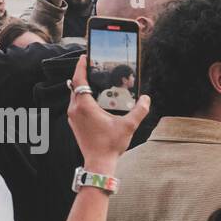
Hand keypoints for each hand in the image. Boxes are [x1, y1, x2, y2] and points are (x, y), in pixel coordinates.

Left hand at [67, 55, 151, 169]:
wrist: (99, 163)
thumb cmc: (110, 145)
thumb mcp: (128, 126)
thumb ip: (139, 110)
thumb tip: (147, 98)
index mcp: (85, 106)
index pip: (79, 80)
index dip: (81, 67)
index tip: (85, 57)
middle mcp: (75, 109)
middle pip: (75, 86)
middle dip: (83, 75)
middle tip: (92, 67)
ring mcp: (73, 117)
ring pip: (74, 96)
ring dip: (82, 88)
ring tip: (94, 83)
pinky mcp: (75, 124)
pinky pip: (76, 106)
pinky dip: (82, 99)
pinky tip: (94, 101)